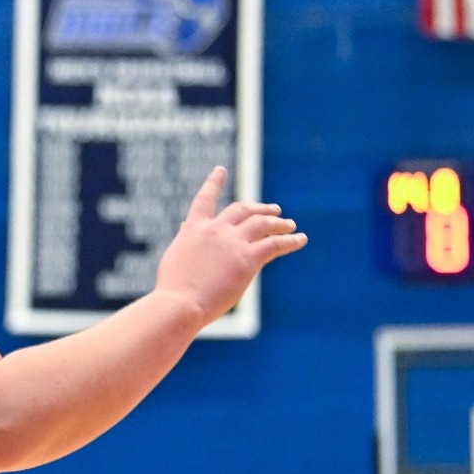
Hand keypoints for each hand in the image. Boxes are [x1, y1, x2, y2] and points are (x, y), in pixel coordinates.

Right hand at [152, 167, 307, 324]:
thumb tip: (184, 226)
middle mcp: (215, 230)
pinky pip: (275, 244)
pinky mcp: (248, 259)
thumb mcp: (175, 257)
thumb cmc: (173, 288)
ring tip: (290, 225)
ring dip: (279, 222)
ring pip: (263, 223)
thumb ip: (185, 238)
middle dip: (260, 208)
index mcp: (193, 229)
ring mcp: (233, 243)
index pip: (204, 199)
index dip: (213, 183)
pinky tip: (300, 239)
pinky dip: (291, 241)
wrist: (180, 304)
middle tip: (274, 210)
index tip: (220, 169)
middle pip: (243, 209)